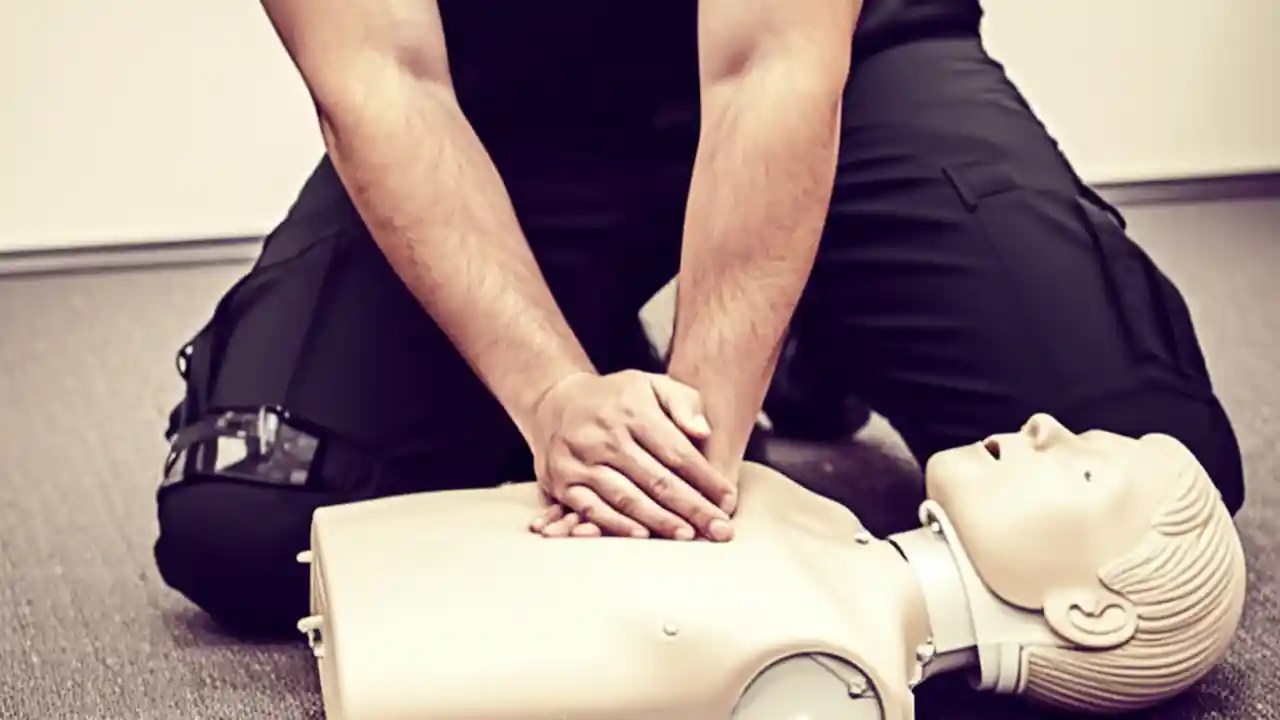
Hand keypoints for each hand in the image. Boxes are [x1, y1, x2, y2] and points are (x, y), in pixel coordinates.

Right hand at [526, 370, 735, 540]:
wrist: (555, 400)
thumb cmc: (616, 398)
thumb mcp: (652, 385)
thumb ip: (683, 403)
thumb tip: (703, 432)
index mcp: (634, 412)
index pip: (678, 452)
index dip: (706, 480)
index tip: (729, 501)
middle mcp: (607, 436)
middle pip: (657, 480)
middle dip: (693, 508)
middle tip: (720, 530)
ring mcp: (581, 461)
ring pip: (627, 497)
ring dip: (660, 521)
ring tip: (689, 535)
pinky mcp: (563, 482)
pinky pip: (592, 508)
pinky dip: (617, 525)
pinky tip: (643, 536)